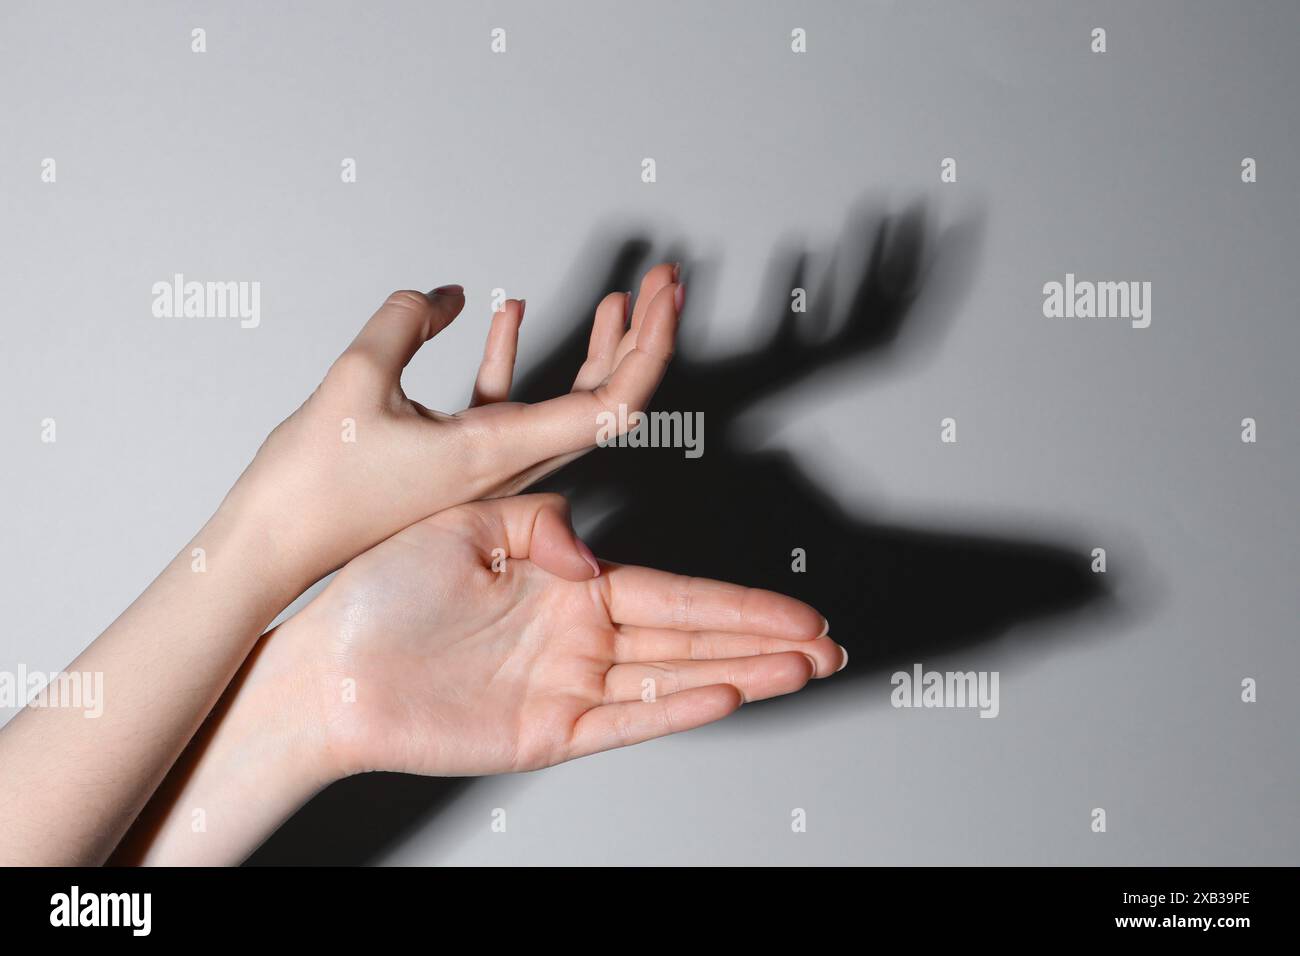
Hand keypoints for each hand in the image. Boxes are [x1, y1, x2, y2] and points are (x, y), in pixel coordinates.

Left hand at [114, 494, 843, 862]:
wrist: (324, 662)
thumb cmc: (381, 590)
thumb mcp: (468, 524)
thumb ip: (544, 529)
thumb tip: (597, 557)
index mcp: (567, 587)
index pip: (673, 594)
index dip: (737, 601)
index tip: (794, 606)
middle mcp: (577, 639)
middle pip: (690, 640)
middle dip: (762, 641)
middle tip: (829, 644)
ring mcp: (565, 688)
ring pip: (671, 680)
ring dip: (740, 673)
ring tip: (804, 668)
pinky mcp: (543, 732)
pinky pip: (622, 721)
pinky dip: (676, 709)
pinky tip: (728, 697)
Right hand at [227, 265, 683, 588]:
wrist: (270, 547)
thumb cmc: (311, 484)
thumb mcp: (356, 379)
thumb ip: (406, 320)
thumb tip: (448, 297)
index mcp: (502, 451)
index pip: (612, 404)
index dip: (649, 347)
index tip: (664, 295)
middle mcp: (509, 464)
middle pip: (607, 400)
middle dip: (643, 338)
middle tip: (663, 282)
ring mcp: (487, 463)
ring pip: (567, 403)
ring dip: (598, 350)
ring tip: (618, 299)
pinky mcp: (456, 459)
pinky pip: (510, 403)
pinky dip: (519, 357)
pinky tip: (510, 312)